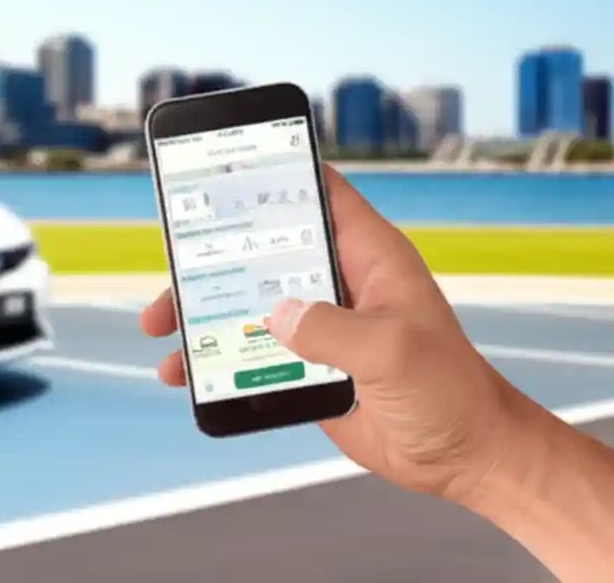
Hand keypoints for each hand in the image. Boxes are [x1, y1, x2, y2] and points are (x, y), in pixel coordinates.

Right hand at [140, 165, 527, 504]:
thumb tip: (272, 316)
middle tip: (170, 264)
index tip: (225, 164)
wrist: (460, 457)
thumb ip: (330, 328)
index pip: (320, 193)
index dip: (276, 172)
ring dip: (202, 313)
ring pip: (248, 304)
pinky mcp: (306, 366)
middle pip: (263, 250)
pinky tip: (187, 372)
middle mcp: (339, 282)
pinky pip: (251, 353)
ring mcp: (321, 325)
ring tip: (160, 326)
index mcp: (369, 257)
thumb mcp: (392, 350)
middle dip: (212, 256)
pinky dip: (215, 360)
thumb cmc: (449, 391)